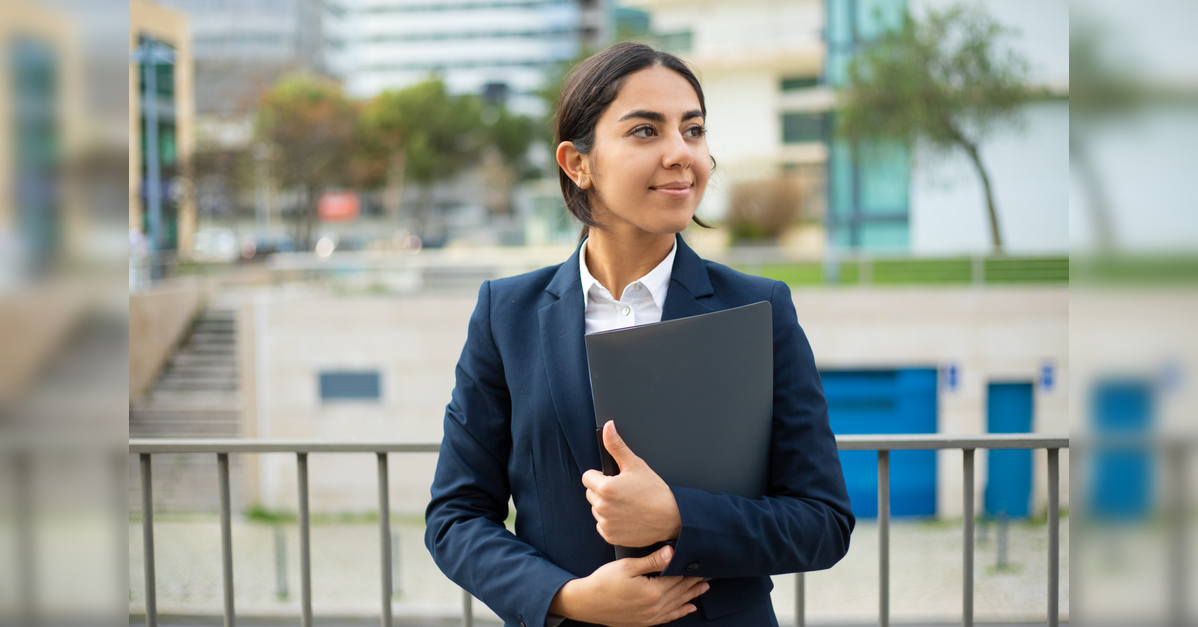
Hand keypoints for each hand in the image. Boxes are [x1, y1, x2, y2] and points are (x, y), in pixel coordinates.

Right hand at [549, 545, 707, 626]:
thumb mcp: (627, 566)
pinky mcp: (644, 622)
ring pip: (677, 605)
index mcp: (653, 592)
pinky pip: (668, 618)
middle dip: (694, 582)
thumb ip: (652, 560)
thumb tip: (672, 552)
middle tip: (709, 573)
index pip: (678, 579)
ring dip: (692, 596)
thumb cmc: (604, 582)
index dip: (690, 570)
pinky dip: (680, 612)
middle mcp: (655, 607)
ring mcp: (650, 617)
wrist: (587, 603)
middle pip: (680, 592)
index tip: (702, 563)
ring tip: (704, 588)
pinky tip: (689, 608)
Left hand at [582, 421, 681, 547]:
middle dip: (603, 491)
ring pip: (596, 509)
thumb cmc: (655, 492)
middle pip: (591, 493)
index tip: (614, 479)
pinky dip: (611, 522)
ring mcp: (606, 523)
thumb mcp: (635, 464)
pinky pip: (602, 525)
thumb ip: (616, 446)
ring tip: (626, 504)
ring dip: (606, 506)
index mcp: (605, 488)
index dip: (600, 476)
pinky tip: (626, 517)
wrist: (671, 518)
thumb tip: (608, 428)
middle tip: (623, 492)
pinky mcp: (610, 536)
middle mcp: (602, 507)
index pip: (588, 477)